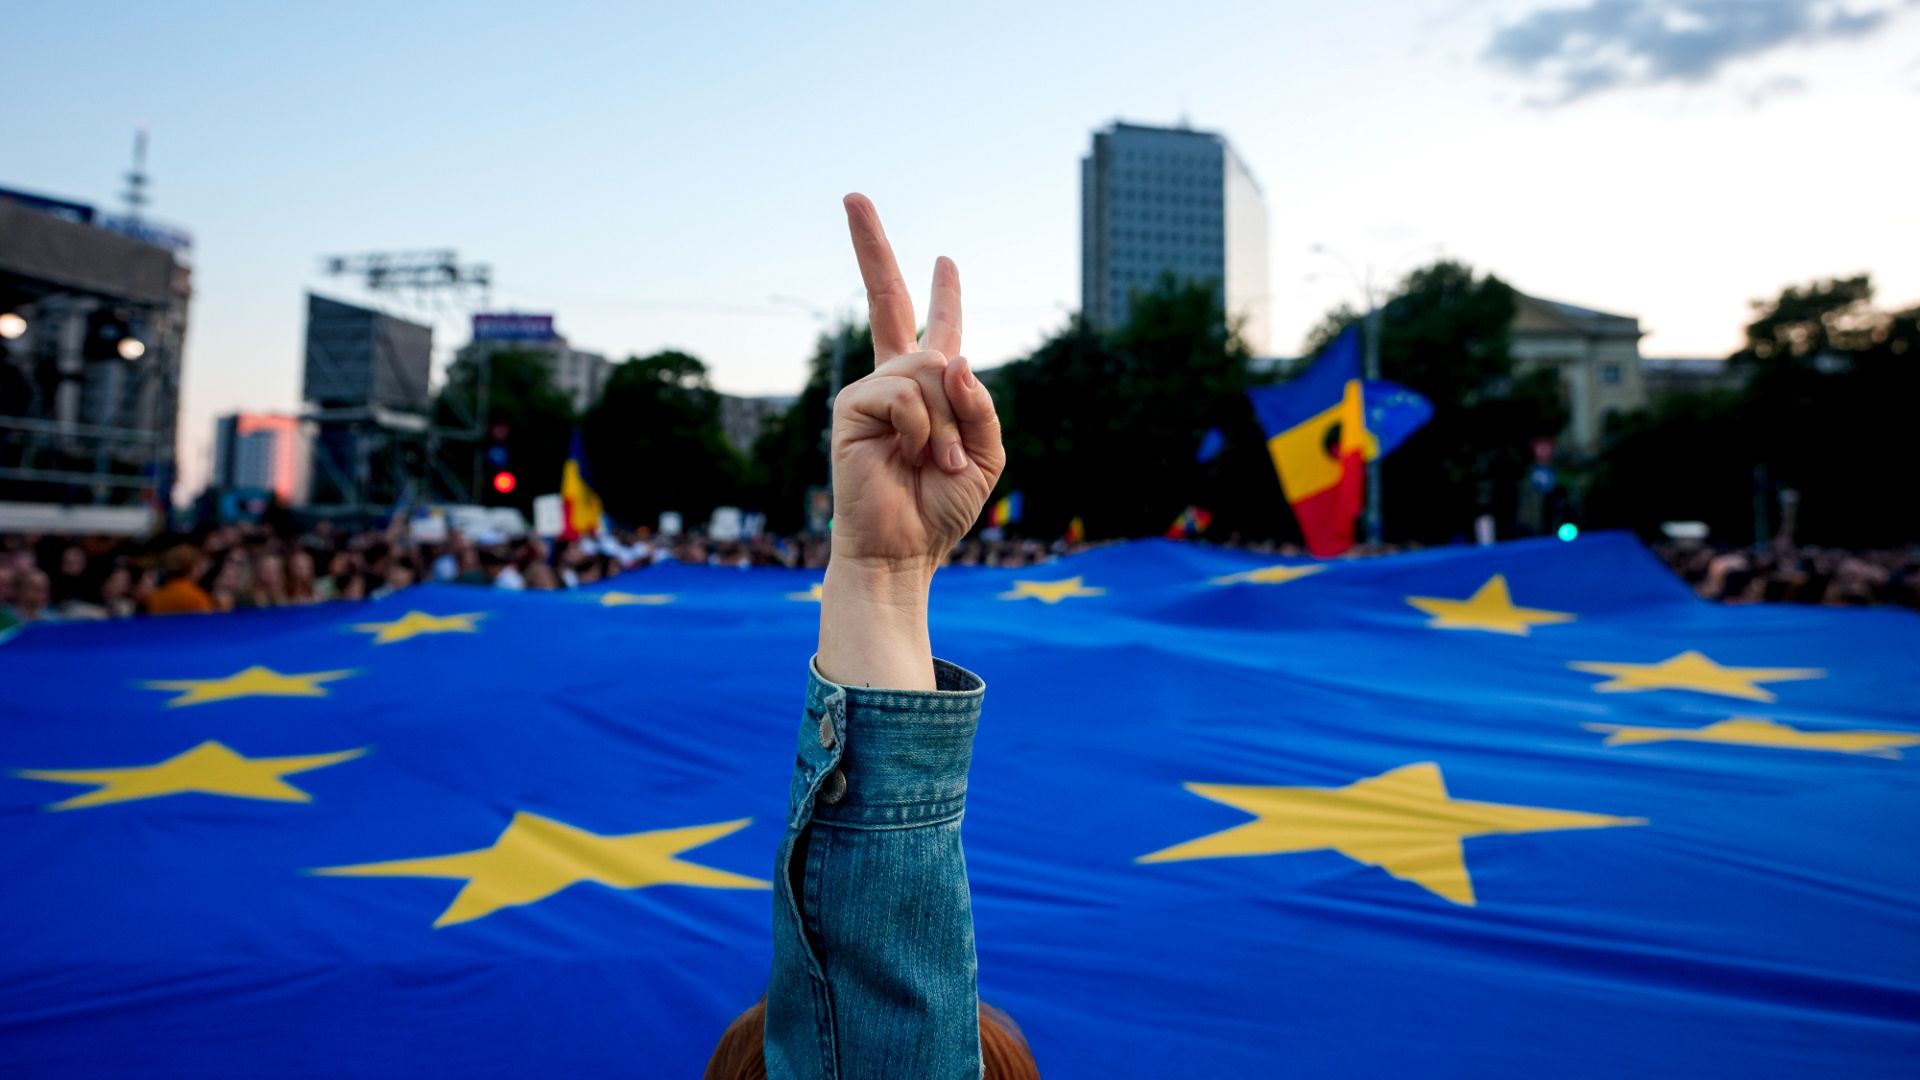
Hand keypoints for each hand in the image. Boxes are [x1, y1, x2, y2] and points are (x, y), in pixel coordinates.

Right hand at [830, 194, 1005, 576]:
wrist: (903, 548)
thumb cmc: (943, 504)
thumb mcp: (988, 453)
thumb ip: (980, 402)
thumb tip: (950, 357)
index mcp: (930, 389)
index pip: (935, 330)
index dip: (942, 295)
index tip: (945, 260)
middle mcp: (896, 380)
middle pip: (886, 300)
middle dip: (869, 246)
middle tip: (852, 196)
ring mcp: (871, 390)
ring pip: (927, 368)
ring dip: (947, 423)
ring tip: (937, 462)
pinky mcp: (851, 408)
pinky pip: (905, 393)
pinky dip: (922, 428)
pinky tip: (912, 457)